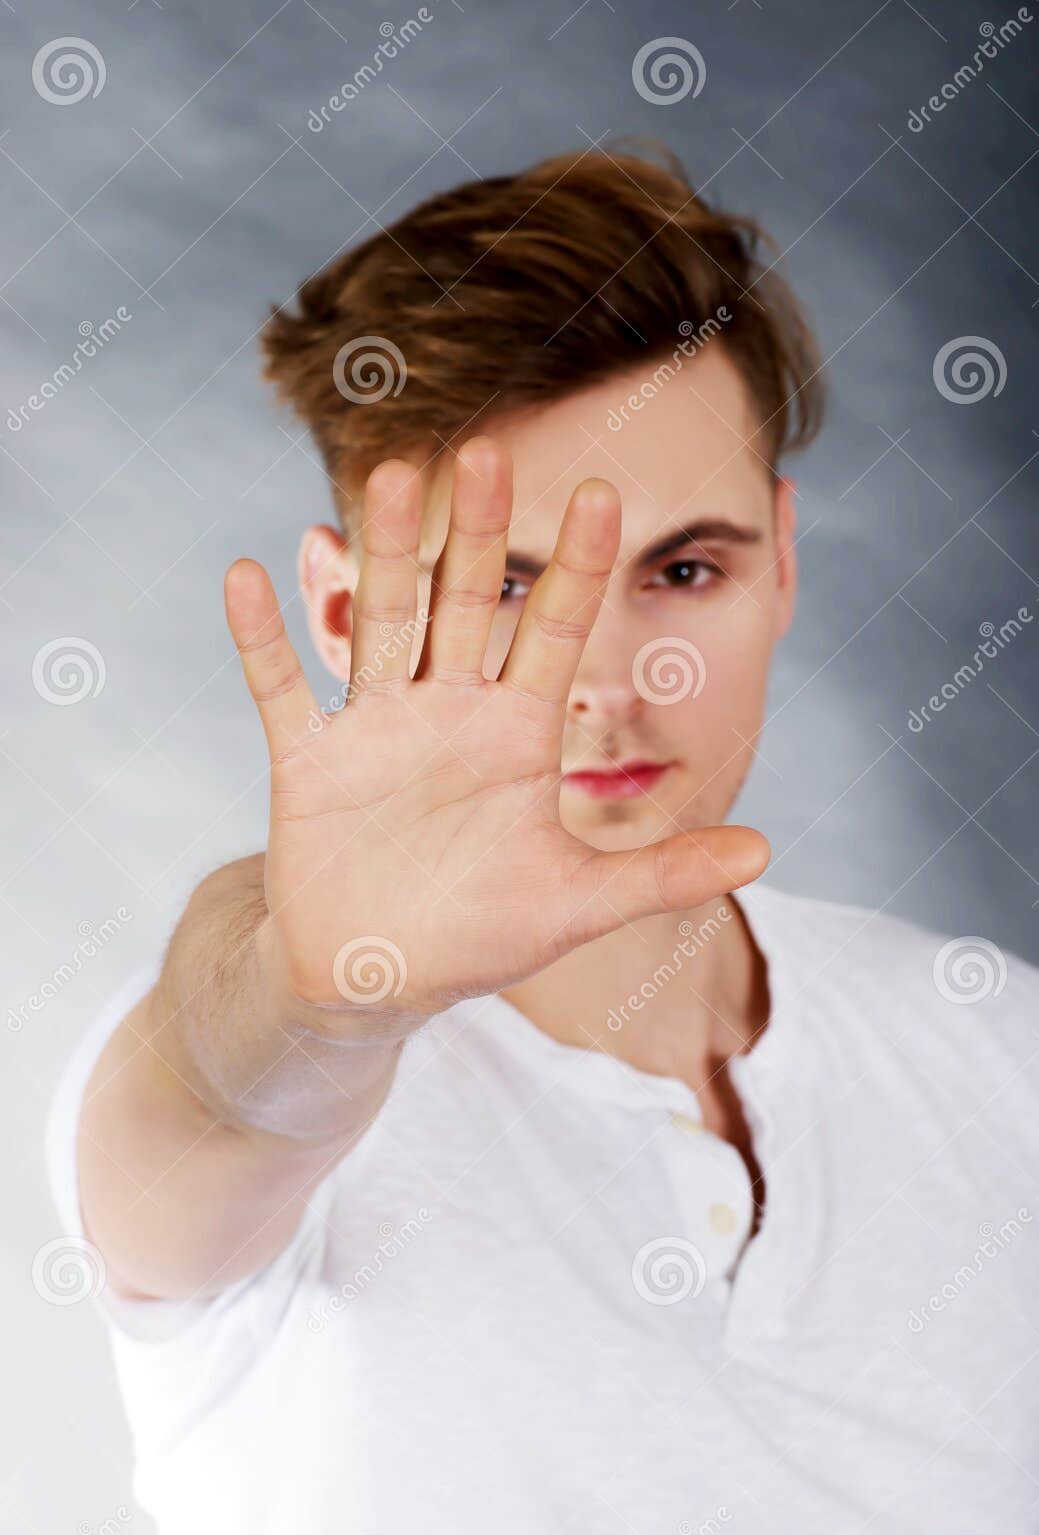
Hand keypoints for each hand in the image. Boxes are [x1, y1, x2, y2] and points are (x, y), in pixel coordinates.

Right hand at [224, 438, 768, 1029]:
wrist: (378, 978)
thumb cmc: (481, 934)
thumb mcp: (578, 905)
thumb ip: (664, 874)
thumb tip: (764, 852)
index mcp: (517, 733)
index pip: (556, 630)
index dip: (579, 566)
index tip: (606, 492)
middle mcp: (448, 711)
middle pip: (464, 604)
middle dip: (479, 533)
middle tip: (490, 451)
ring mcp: (376, 729)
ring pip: (380, 624)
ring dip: (381, 557)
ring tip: (389, 479)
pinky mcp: (309, 762)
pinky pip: (283, 689)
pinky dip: (263, 638)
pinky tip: (248, 574)